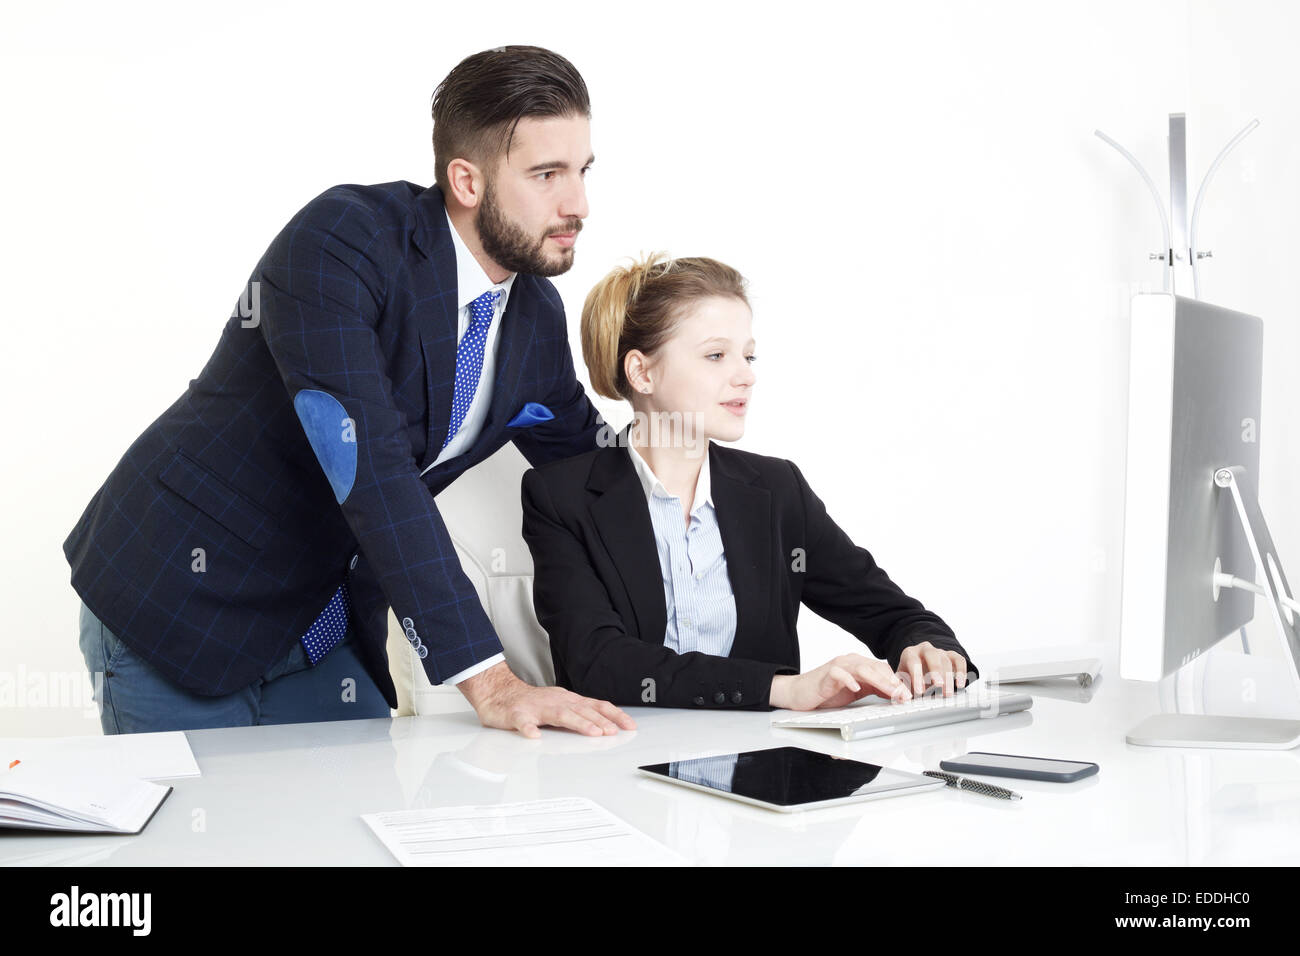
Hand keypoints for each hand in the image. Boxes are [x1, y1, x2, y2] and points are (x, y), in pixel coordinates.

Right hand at [457, 661, 636, 738]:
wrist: (498, 694)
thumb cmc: (531, 703)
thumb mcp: (560, 707)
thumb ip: (580, 715)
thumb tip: (607, 725)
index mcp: (567, 700)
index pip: (596, 705)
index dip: (614, 714)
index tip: (629, 725)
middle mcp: (555, 701)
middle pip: (581, 710)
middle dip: (600, 721)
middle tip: (613, 732)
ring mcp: (535, 707)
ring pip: (559, 714)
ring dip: (577, 723)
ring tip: (591, 732)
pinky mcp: (516, 714)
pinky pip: (522, 722)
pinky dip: (528, 728)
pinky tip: (533, 735)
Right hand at [769, 654, 911, 710]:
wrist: (799, 692)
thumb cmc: (826, 692)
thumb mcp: (855, 692)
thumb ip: (873, 689)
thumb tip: (895, 695)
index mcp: (858, 665)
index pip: (882, 669)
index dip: (897, 681)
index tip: (908, 695)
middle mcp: (850, 662)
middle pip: (876, 667)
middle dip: (893, 682)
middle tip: (905, 695)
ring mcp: (838, 666)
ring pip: (863, 669)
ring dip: (879, 681)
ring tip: (890, 691)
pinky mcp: (826, 674)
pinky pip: (839, 674)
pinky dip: (849, 680)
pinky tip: (857, 688)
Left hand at [897, 642, 967, 696]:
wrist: (920, 669)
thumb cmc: (910, 677)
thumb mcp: (903, 681)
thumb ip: (902, 688)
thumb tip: (902, 698)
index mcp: (910, 653)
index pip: (913, 661)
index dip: (917, 676)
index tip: (920, 691)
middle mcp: (925, 649)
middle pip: (932, 656)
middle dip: (936, 671)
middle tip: (939, 687)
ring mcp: (940, 651)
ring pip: (946, 660)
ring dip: (948, 678)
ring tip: (948, 693)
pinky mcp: (952, 655)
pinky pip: (959, 660)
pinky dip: (961, 672)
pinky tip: (960, 684)